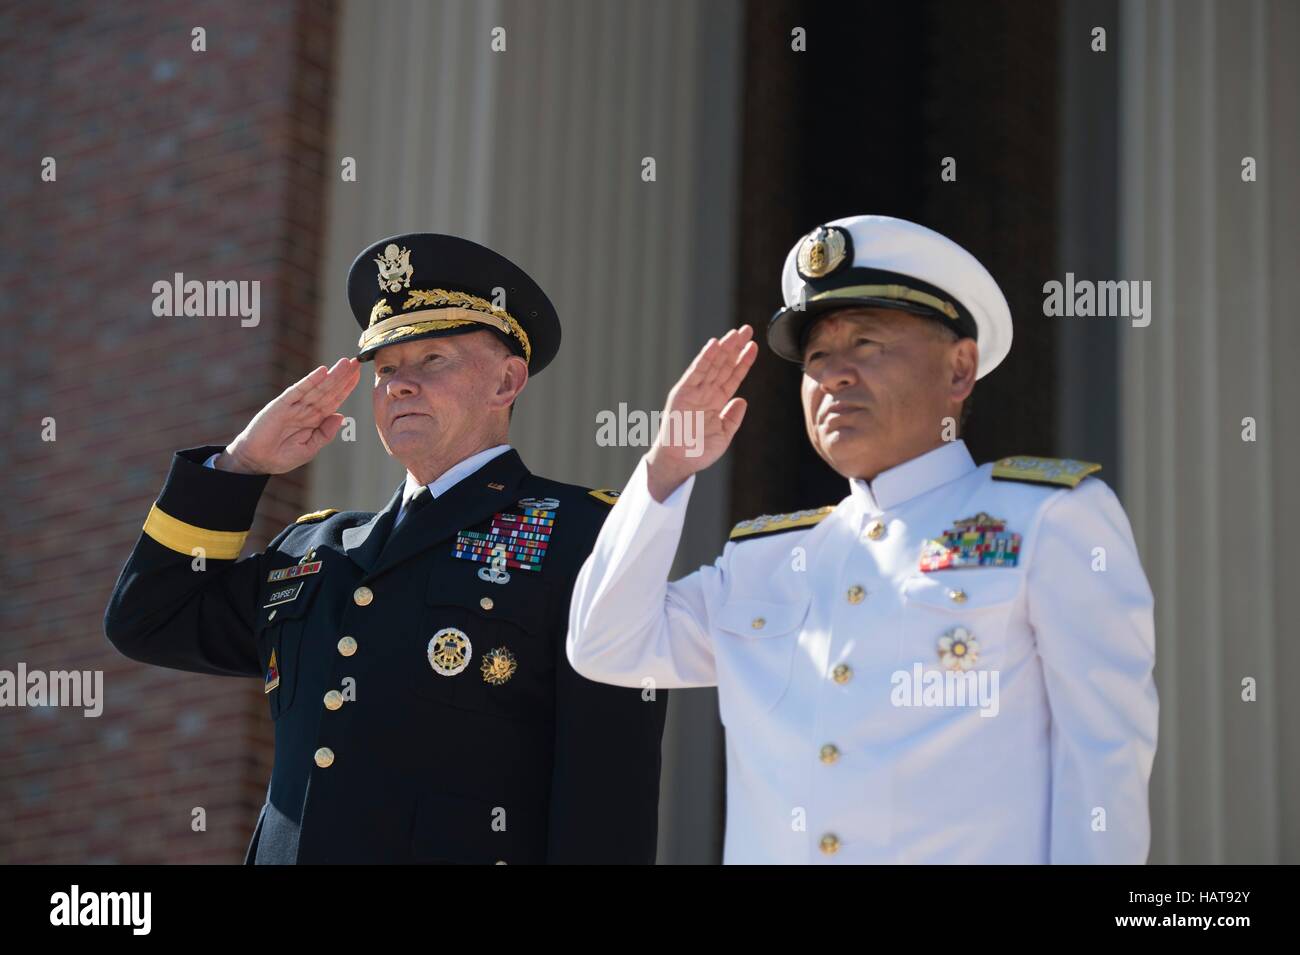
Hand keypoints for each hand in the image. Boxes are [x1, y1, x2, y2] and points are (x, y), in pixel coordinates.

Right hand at [217, 357, 361, 473]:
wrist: (257, 461)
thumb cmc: (282, 456)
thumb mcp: (309, 449)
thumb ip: (325, 434)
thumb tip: (341, 416)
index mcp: (315, 419)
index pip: (334, 400)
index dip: (346, 388)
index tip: (359, 375)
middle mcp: (306, 409)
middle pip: (329, 390)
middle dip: (343, 377)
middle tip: (357, 362)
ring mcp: (294, 405)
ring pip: (317, 387)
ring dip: (332, 375)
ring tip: (345, 363)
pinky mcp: (281, 404)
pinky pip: (298, 390)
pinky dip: (310, 381)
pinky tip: (322, 372)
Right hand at [645, 325, 757, 501]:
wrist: (679, 462)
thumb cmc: (698, 451)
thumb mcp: (724, 434)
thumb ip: (733, 417)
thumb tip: (742, 400)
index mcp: (715, 402)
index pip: (732, 377)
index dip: (743, 362)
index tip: (754, 346)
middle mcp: (706, 393)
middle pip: (724, 365)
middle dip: (736, 347)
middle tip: (748, 329)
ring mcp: (694, 391)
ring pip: (712, 364)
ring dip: (724, 347)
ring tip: (736, 332)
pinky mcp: (683, 392)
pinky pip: (696, 371)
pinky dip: (705, 357)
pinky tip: (715, 344)